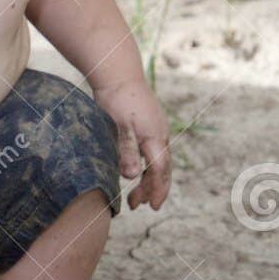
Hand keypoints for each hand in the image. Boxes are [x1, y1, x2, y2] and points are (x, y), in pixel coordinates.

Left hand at [93, 77, 171, 210]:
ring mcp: (156, 128)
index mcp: (154, 137)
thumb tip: (133, 176)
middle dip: (153, 189)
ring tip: (135, 196)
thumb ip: (126, 150)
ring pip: (157, 160)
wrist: (119, 73)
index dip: (157, 189)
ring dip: (149, 179)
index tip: (153, 206)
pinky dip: (147, 165)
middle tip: (140, 206)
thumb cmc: (117, 99)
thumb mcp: (119, 126)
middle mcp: (160, 134)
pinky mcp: (150, 124)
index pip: (160, 170)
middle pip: (161, 168)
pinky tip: (136, 170)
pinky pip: (153, 151)